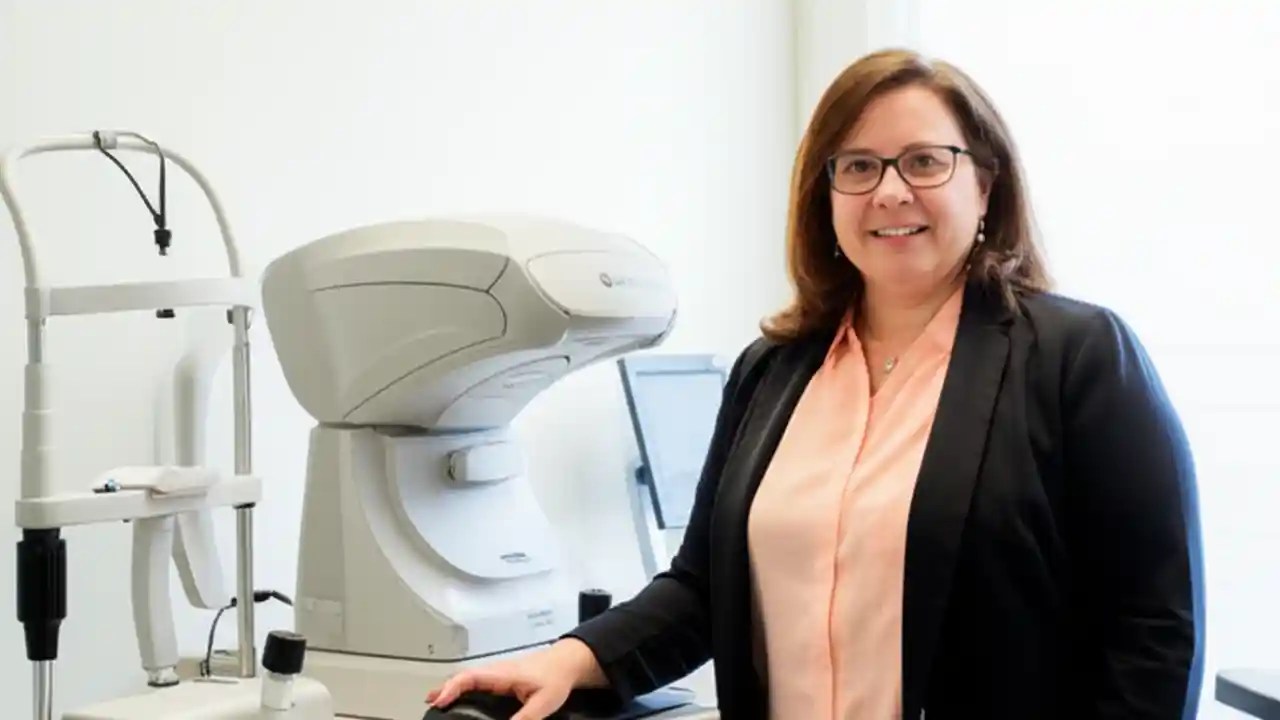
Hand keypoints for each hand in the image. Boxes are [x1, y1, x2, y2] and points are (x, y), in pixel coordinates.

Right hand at [426, 638, 607, 719]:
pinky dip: (461, 688)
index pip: (470, 677)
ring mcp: (496, 674)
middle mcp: (495, 671)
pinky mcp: (500, 679)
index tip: (438, 700)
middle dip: (444, 689)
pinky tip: (457, 698)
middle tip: (429, 704)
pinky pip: (475, 682)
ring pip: (467, 678)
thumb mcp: (544, 701)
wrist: (566, 663)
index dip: (452, 688)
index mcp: (502, 674)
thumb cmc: (556, 677)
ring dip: (450, 688)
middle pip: (463, 677)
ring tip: (436, 702)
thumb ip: (526, 717)